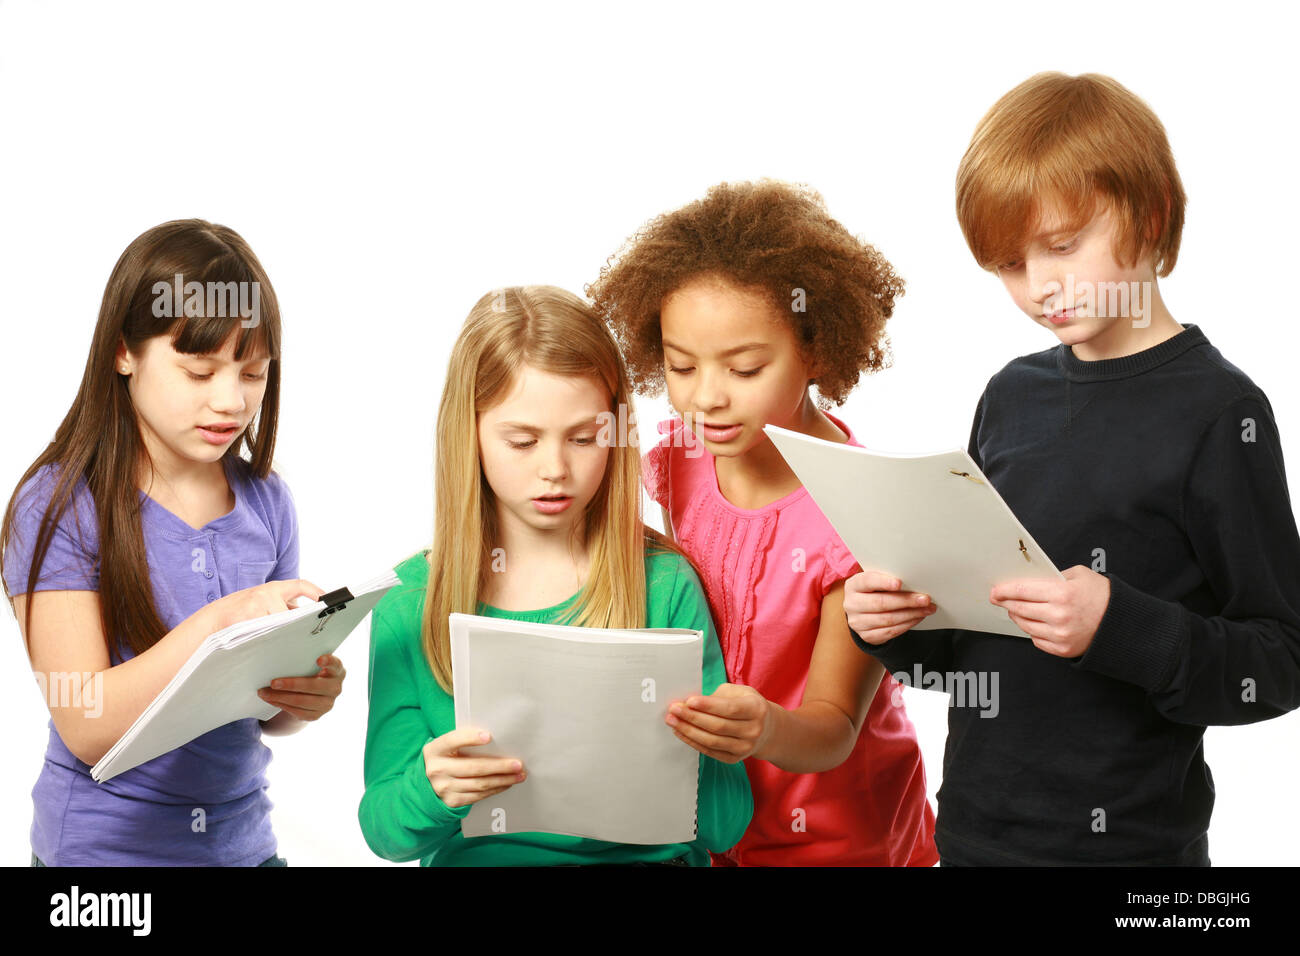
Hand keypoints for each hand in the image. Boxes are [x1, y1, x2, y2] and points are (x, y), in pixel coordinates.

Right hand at [207, 578, 324, 631]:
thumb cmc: (238, 615)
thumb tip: (303, 615)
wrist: (209, 622)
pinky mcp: (246, 619)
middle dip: (299, 624)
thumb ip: (280, 606)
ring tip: (277, 642)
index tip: (326, 599)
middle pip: (293, 612)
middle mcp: (266, 594)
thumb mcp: (260, 603)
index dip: (315, 591)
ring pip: (281, 624)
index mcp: (271, 589)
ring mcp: (256, 606)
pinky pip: (266, 634)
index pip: (299, 585)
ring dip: (282, 635)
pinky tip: (265, 646)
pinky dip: (269, 641)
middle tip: (308, 634)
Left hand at [258, 654, 345, 719]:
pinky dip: (281, 705)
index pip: (335, 665)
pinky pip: (297, 712)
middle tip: (273, 683)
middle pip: (313, 686)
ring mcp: (328, 704)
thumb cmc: (309, 672)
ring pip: (302, 701)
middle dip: (291, 684)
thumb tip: (276, 661)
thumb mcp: (311, 665)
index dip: (328, 662)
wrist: (311, 693)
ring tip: (264, 693)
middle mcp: (335, 688)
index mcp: (336, 671)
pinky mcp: (317, 715)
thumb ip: (303, 662)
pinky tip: (271, 700)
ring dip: (280, 697)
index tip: (318, 660)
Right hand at [422, 728, 525, 808]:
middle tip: (518, 764)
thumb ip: (464, 741)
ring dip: (502, 779)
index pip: (453, 741)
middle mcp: (437, 769)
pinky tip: (506, 783)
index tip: (488, 736)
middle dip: (499, 766)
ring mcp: (444, 787)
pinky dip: (495, 789)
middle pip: (473, 767)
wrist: (427, 783)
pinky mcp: (452, 801)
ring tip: (518, 775)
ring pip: (479, 784)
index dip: (470, 738)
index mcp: (435, 750)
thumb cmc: (446, 758)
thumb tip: (496, 739)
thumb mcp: (447, 747)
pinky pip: (478, 796)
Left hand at [665, 683, 771, 762]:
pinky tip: (681, 732)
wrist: (766, 729)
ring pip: (712, 741)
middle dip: (692, 718)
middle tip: (673, 710)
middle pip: (718, 726)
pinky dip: (693, 742)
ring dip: (688, 731)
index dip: (708, 705)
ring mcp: (745, 747)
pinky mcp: (735, 759)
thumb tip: (689, 703)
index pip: (729, 709)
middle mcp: (753, 730)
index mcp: (756, 709)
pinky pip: (710, 751)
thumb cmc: (747, 704)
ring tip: (672, 721)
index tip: (688, 701)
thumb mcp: (738, 692)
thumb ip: (717, 697)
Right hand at [843, 570, 936, 643]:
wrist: (864, 613)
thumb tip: (913, 580)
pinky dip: (907, 624)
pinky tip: (918, 618)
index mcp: (853, 585)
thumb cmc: (875, 591)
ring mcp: (857, 622)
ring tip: (927, 609)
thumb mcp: (876, 582)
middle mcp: (852, 604)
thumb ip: (888, 579)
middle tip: (925, 599)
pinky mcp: (866, 636)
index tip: (900, 583)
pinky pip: (890, 631)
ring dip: (911, 614)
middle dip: (906, 600)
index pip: (867, 581)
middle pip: (880, 603)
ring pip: (888, 619)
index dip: (883, 582)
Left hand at [990, 565, 1110, 657]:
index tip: (995, 590)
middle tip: (999, 598)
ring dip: (1016, 616)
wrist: (1123, 624)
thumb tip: (1030, 580)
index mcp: (1063, 594)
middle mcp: (1059, 616)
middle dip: (1005, 603)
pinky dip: (1032, 631)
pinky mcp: (1063, 649)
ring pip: (1025, 625)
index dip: (1004, 590)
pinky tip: (1033, 622)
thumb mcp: (1080, 575)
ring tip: (1015, 609)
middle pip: (1019, 609)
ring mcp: (1060, 635)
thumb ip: (1054, 577)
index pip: (1022, 591)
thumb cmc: (1103, 596)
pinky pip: (1036, 640)